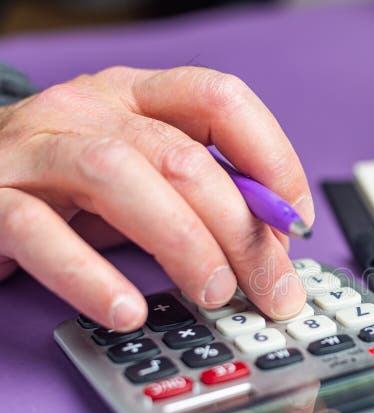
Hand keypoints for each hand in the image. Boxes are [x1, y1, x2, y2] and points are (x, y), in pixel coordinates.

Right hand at [0, 66, 313, 329]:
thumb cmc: (64, 184)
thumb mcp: (144, 179)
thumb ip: (203, 200)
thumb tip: (273, 246)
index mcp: (136, 96)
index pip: (221, 100)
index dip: (273, 157)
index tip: (295, 220)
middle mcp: (87, 109)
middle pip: (182, 156)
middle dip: (241, 231)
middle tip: (272, 290)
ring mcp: (34, 149)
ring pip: (118, 178)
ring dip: (182, 242)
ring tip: (214, 294)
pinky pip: (39, 232)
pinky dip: (89, 276)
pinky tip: (127, 310)